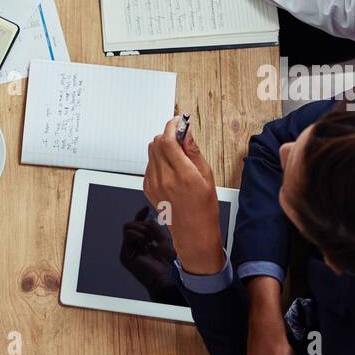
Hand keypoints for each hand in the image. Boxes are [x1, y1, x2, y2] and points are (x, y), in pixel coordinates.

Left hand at [144, 120, 224, 274]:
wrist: (193, 232)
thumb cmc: (204, 206)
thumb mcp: (206, 175)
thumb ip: (193, 151)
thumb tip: (186, 132)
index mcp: (182, 175)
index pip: (168, 140)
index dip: (172, 126)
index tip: (178, 122)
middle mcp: (165, 179)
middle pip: (157, 143)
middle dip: (168, 135)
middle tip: (180, 138)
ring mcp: (153, 184)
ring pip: (151, 152)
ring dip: (162, 147)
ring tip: (177, 156)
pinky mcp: (147, 188)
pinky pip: (149, 164)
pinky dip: (158, 160)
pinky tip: (171, 169)